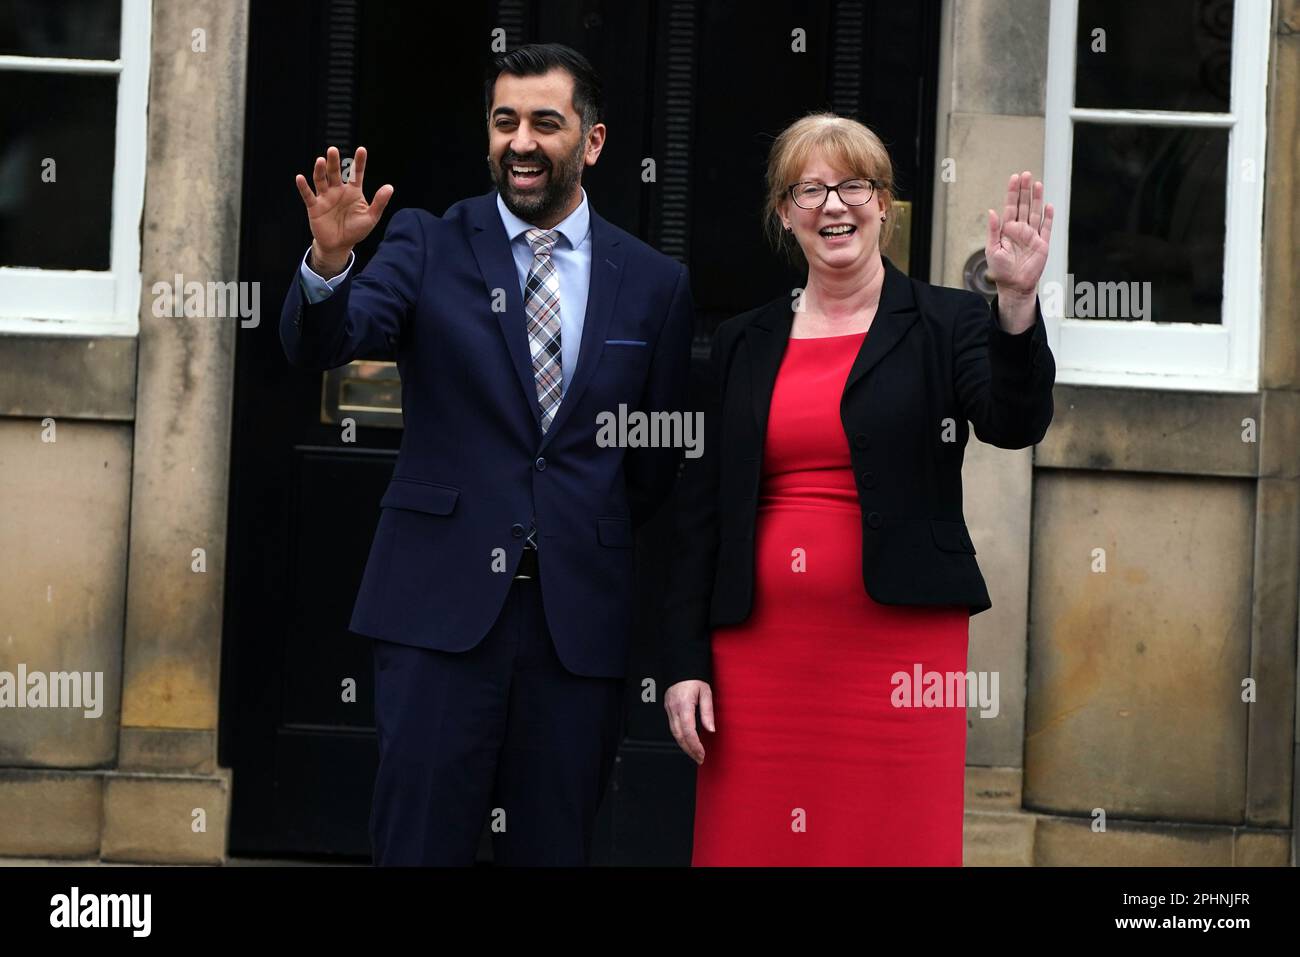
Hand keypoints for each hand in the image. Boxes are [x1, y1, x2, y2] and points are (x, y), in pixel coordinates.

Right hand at [294, 145, 392, 274]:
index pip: (356, 173)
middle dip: (334, 162)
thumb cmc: (356, 230)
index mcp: (353, 191)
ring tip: (320, 161)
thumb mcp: (371, 217)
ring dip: (320, 171)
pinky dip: (303, 187)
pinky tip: (300, 178)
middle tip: (333, 150)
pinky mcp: (315, 207)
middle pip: (335, 173)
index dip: (359, 162)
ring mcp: (325, 197)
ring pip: (321, 181)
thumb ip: (379, 202)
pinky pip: (308, 195)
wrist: (340, 245)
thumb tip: (390, 187)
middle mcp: (338, 191)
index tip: (362, 150)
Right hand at [665, 680, 714, 764]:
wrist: (680, 668)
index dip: (695, 745)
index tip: (702, 754)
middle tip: (699, 759)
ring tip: (695, 754)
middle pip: (679, 736)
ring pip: (674, 733)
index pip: (688, 731)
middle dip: (689, 750)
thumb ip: (707, 712)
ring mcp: (669, 710)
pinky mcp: (668, 709)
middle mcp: (674, 709)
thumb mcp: (706, 692)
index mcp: (684, 705)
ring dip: (684, 746)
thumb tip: (710, 730)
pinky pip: (673, 727)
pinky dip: (680, 738)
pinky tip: (688, 743)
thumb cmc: (695, 679)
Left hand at [985, 171, 1053, 299]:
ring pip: (1035, 213)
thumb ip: (993, 230)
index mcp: (1007, 230)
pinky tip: (1048, 205)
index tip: (1014, 178)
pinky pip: (1046, 228)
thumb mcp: (992, 249)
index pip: (1011, 206)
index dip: (1013, 192)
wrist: (1014, 286)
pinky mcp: (1042, 244)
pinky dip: (1048, 217)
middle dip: (1025, 190)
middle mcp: (1020, 230)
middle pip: (1024, 206)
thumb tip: (991, 211)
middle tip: (1026, 175)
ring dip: (1037, 199)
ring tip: (1037, 184)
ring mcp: (1032, 236)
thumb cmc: (1000, 270)